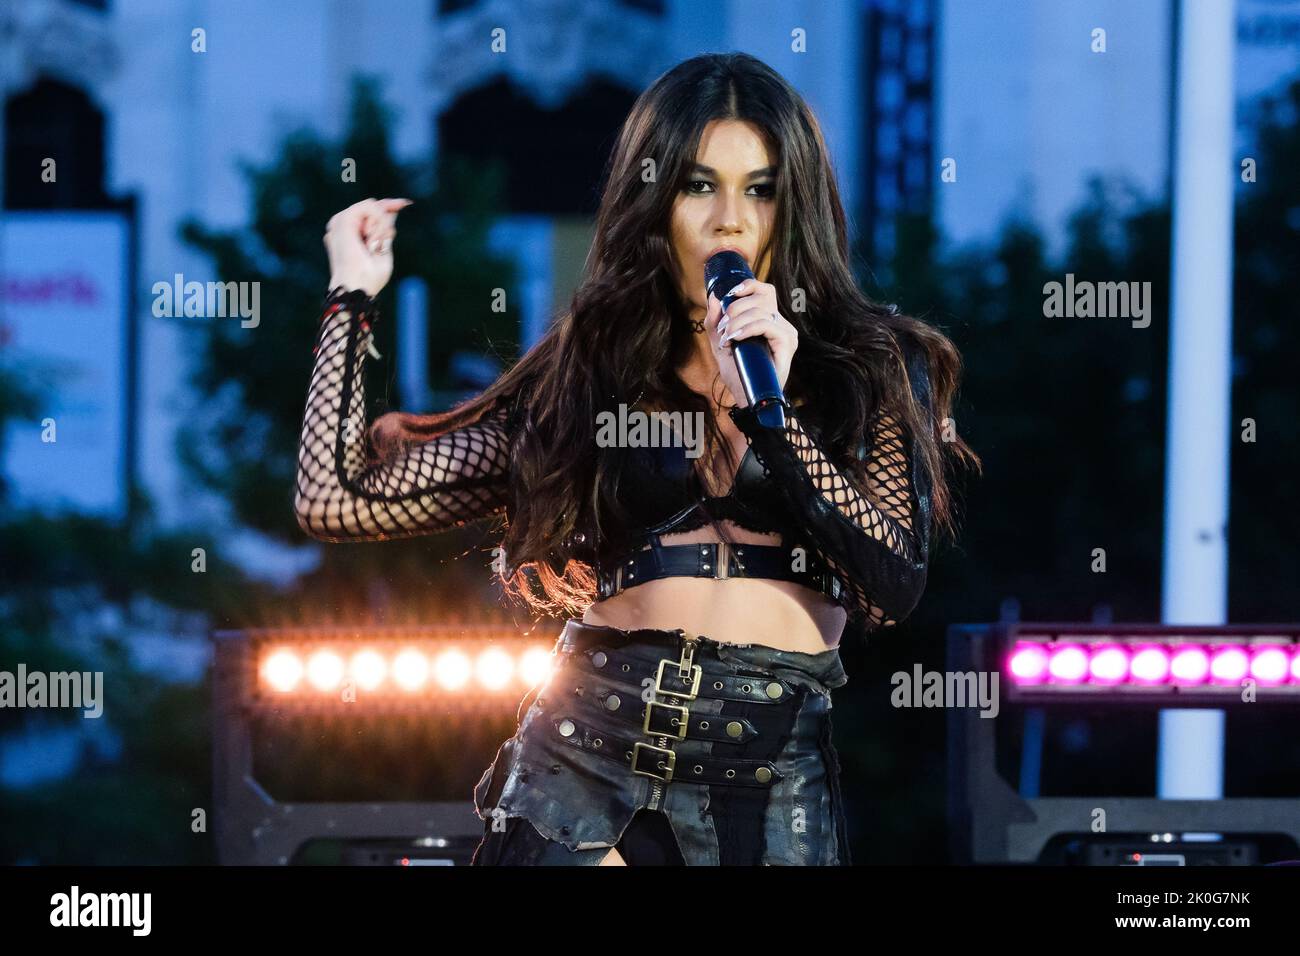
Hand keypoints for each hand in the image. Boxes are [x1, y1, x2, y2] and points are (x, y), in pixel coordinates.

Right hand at [323, 197, 412, 297]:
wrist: (357, 288)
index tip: (406, 203)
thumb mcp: (383, 248)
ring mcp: (341, 222)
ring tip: (373, 246)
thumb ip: (385, 228)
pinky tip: (373, 238)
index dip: (389, 206)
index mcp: (350, 233)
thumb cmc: (369, 278)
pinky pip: (369, 206)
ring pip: (373, 206)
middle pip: (374, 206)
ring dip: (382, 227)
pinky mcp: (343, 219)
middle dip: (387, 220)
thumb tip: (393, 210)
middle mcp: (344, 226)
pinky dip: (379, 220)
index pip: (371, 212)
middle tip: (380, 243)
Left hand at [703, 278, 797, 407]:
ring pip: (762, 310)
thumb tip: (712, 297)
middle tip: (723, 328)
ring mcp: (787, 333)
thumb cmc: (738, 372)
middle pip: (762, 296)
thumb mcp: (720, 343)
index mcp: (769, 320)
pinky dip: (748, 328)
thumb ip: (715, 321)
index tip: (729, 295)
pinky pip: (767, 324)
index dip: (748, 286)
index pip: (765, 290)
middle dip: (736, 307)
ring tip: (727, 337)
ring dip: (738, 321)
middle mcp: (781, 324)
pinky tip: (736, 338)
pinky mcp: (787, 343)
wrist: (747, 397)